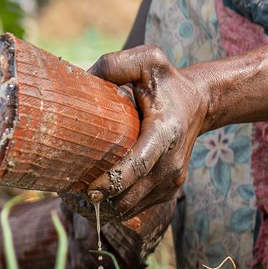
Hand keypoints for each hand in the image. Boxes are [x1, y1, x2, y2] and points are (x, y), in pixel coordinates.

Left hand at [86, 45, 213, 219]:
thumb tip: (85, 80)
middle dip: (100, 200)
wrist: (199, 104)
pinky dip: (115, 208)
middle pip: (132, 194)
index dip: (114, 180)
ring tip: (74, 200)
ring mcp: (172, 181)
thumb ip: (117, 64)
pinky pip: (137, 208)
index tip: (90, 189)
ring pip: (132, 207)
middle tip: (68, 196)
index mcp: (166, 132)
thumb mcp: (148, 60)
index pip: (140, 164)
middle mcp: (171, 163)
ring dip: (104, 208)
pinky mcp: (168, 190)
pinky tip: (94, 199)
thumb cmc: (167, 82)